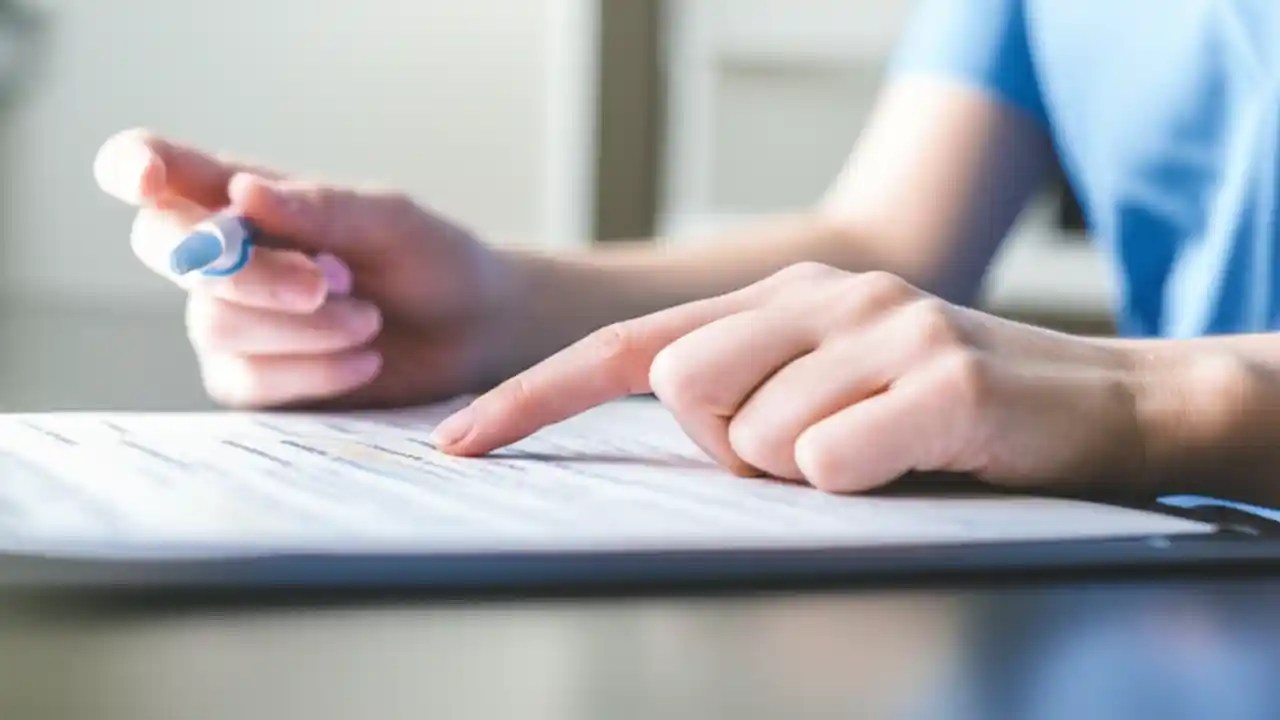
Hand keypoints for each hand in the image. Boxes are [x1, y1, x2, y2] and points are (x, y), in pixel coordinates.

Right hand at [95, 129, 519, 407]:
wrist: (470, 331)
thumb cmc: (428, 258)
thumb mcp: (389, 221)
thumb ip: (320, 207)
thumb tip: (240, 192)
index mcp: (240, 194)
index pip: (151, 165)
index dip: (132, 166)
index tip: (149, 180)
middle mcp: (219, 255)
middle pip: (166, 246)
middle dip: (250, 271)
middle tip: (332, 280)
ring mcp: (226, 321)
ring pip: (216, 321)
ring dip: (306, 327)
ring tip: (369, 320)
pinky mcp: (249, 381)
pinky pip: (249, 381)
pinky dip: (315, 371)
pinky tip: (363, 358)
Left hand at [432, 262, 1163, 493]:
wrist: (1100, 406)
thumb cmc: (945, 416)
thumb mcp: (833, 389)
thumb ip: (750, 394)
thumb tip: (683, 438)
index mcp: (779, 298)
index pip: (626, 346)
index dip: (535, 399)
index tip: (459, 445)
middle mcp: (819, 296)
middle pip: (680, 389)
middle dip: (727, 448)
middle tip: (815, 451)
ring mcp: (880, 327)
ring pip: (755, 437)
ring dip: (806, 471)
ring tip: (879, 453)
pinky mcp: (936, 375)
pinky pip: (830, 460)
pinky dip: (858, 482)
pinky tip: (912, 461)